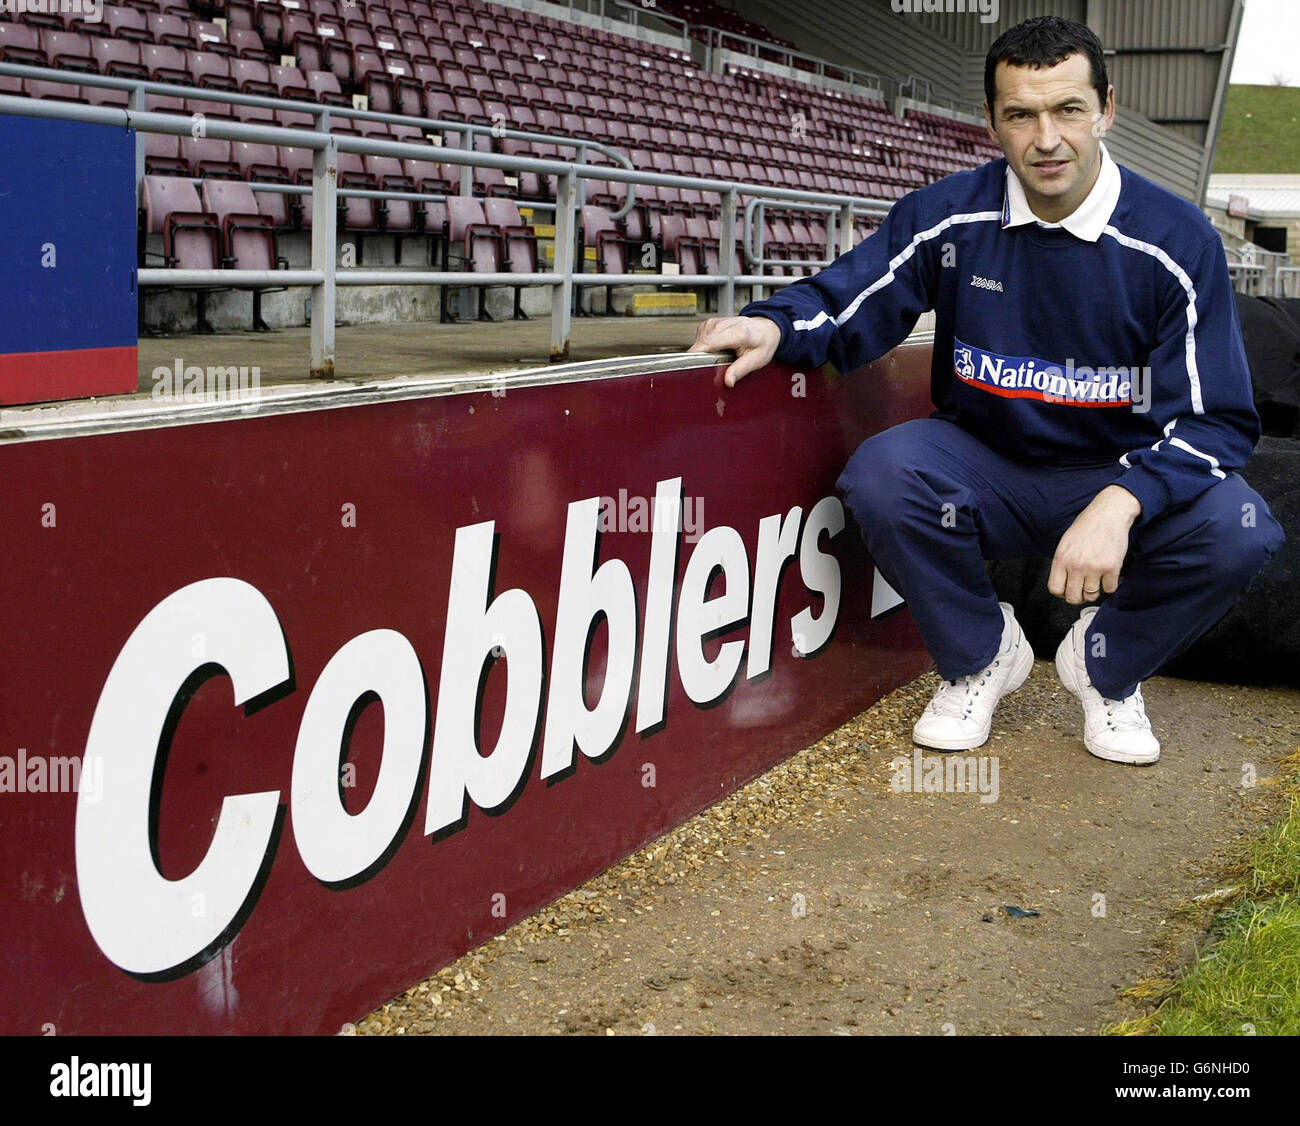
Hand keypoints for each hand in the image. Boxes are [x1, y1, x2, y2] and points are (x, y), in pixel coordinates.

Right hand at [687, 315, 781, 387]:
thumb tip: (728, 381)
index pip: (709, 342)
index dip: (696, 354)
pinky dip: (705, 346)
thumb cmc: (762, 342)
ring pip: (698, 340)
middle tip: (713, 366)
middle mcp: (725, 324)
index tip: (690, 365)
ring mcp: (716, 322)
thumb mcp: (757, 360)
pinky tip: (717, 348)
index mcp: (738, 332)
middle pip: (701, 343)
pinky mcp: (710, 323)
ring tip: (720, 355)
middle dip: (701, 358)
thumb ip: (740, 370)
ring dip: (704, 352)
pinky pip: (700, 337)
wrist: (765, 328)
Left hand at [1048, 485, 1141, 604]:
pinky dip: (1109, 585)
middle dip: (1078, 596)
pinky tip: (1108, 574)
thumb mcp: (1065, 543)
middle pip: (1073, 597)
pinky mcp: (1112, 567)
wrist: (1109, 513)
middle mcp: (1076, 565)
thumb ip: (1063, 564)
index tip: (1068, 589)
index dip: (1062, 593)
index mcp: (1061, 558)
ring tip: (1096, 577)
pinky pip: (1110, 589)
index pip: (1055, 589)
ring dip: (1094, 590)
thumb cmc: (1086, 527)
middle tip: (1083, 589)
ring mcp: (1095, 567)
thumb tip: (1063, 586)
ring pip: (1092, 595)